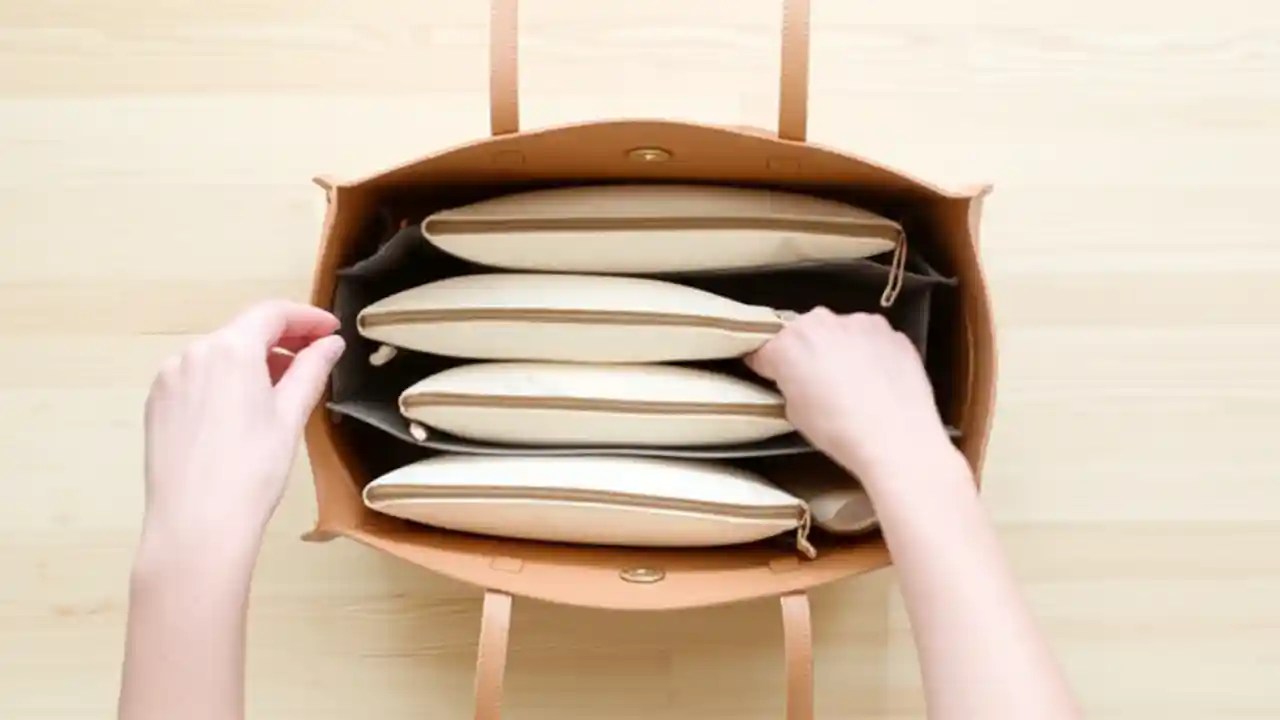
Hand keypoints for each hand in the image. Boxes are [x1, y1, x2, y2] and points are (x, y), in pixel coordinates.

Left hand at [142, 301, 344, 546]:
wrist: (196, 526)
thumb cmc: (253, 471)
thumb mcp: (290, 416)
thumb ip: (312, 370)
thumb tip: (330, 344)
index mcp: (229, 350)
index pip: (272, 314)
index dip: (307, 317)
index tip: (332, 331)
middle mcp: (192, 354)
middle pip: (243, 332)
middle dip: (282, 341)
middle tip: (316, 358)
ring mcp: (169, 380)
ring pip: (220, 356)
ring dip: (254, 362)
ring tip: (282, 390)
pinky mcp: (157, 405)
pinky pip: (198, 378)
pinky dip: (226, 381)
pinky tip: (244, 410)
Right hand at [746, 308, 958, 484]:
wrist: (897, 437)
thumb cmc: (839, 430)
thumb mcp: (795, 413)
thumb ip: (790, 384)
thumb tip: (798, 379)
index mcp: (787, 344)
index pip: (764, 350)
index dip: (767, 366)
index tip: (772, 377)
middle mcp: (820, 323)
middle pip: (803, 333)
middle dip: (805, 351)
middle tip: (815, 382)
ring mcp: (859, 323)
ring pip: (839, 331)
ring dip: (839, 348)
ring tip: (851, 381)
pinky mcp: (890, 331)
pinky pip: (870, 338)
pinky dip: (869, 352)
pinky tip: (877, 379)